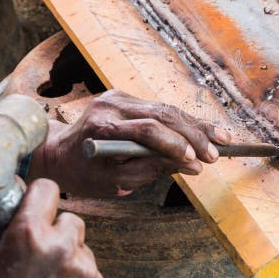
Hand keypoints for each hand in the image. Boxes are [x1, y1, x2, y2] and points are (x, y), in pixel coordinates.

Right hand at [0, 179, 108, 277]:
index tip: (37, 206)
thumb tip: (11, 206)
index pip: (47, 189)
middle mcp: (63, 247)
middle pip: (71, 220)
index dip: (40, 197)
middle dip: (57, 233)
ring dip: (70, 260)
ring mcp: (86, 270)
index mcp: (30, 233)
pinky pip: (93, 276)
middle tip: (40, 256)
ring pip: (83, 250)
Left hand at [29, 89, 230, 196]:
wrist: (57, 152)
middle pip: (163, 113)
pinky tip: (203, 131)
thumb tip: (192, 166)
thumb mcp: (114, 181)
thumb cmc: (83, 173)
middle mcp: (111, 105)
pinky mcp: (123, 96)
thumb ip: (152, 170)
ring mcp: (117, 97)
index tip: (198, 161)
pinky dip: (182, 122)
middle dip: (194, 134)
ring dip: (195, 125)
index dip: (177, 145)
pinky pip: (160, 108)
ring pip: (166, 108)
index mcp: (103, 128)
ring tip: (221, 138)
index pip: (148, 130)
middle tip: (216, 153)